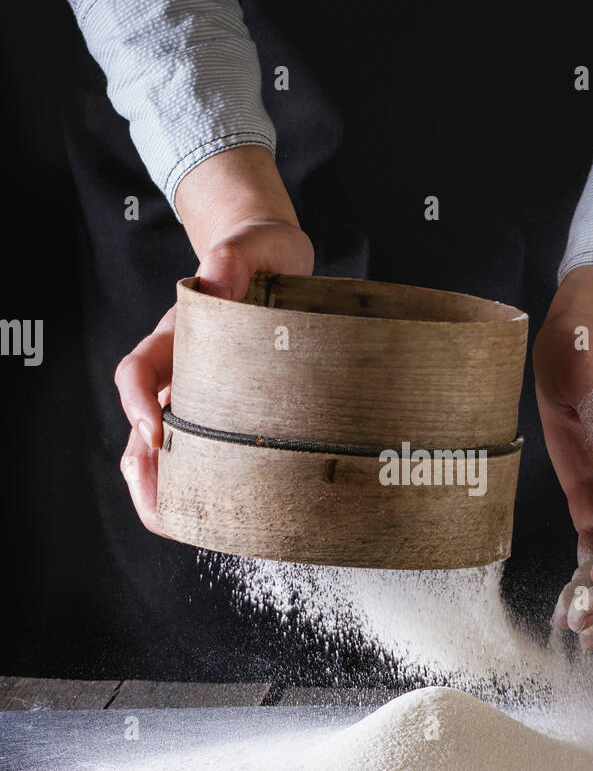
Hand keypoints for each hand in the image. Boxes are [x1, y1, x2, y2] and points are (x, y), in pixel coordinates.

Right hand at [115, 147, 313, 530]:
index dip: (138, 402)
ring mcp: (199, 391)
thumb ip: (233, 256)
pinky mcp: (226, 409)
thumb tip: (215, 281)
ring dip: (167, 487)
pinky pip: (203, 451)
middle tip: (159, 508)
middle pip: (142, 424)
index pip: (140, 370)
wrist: (276, 257)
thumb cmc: (264, 253)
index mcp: (178, 333)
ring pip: (165, 447)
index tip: (152, 430)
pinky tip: (222, 511)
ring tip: (181, 526)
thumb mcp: (259, 244)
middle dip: (144, 469)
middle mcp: (180, 367)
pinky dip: (205, 483)